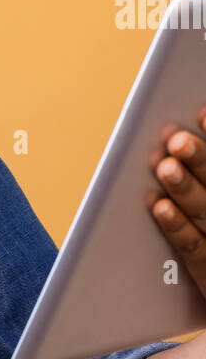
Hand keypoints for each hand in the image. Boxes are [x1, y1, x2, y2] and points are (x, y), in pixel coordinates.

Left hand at [150, 111, 205, 298]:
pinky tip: (158, 205)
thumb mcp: (203, 213)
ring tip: (165, 164)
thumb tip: (186, 128)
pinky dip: (176, 225)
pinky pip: (193, 247)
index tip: (202, 111)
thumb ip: (201, 177)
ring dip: (186, 187)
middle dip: (202, 160)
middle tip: (177, 140)